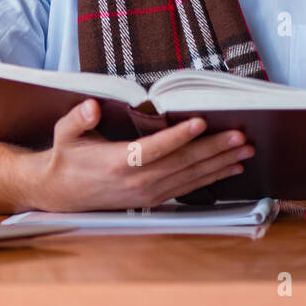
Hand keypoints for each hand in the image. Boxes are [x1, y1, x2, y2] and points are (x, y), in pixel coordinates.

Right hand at [28, 98, 254, 210]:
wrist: (61, 194)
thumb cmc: (67, 158)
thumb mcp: (64, 134)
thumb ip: (78, 120)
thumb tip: (91, 107)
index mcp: (117, 163)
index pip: (153, 149)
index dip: (178, 136)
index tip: (201, 122)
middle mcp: (137, 182)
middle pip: (182, 164)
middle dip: (214, 149)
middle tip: (241, 136)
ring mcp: (149, 193)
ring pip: (191, 177)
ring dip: (220, 163)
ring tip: (245, 150)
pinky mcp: (155, 198)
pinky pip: (190, 187)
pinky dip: (213, 177)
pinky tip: (231, 168)